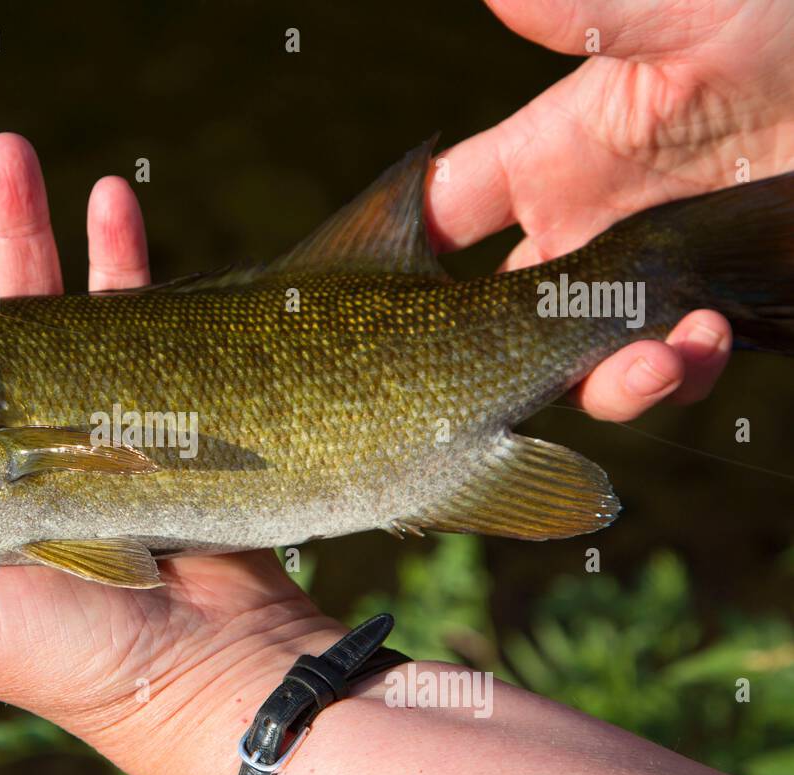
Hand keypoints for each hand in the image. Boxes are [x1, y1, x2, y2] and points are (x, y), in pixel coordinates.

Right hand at [430, 0, 793, 420]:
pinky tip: (704, 338)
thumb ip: (584, 12)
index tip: (379, 301)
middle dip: (501, 356)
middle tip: (528, 361)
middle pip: (500, 319)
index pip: (443, 214)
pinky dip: (678, 374)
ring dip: (603, 381)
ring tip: (652, 361)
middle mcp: (588, 228)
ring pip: (579, 363)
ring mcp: (649, 274)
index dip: (401, 254)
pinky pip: (669, 370)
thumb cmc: (785, 19)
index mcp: (555, 158)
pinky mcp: (709, 305)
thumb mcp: (680, 11)